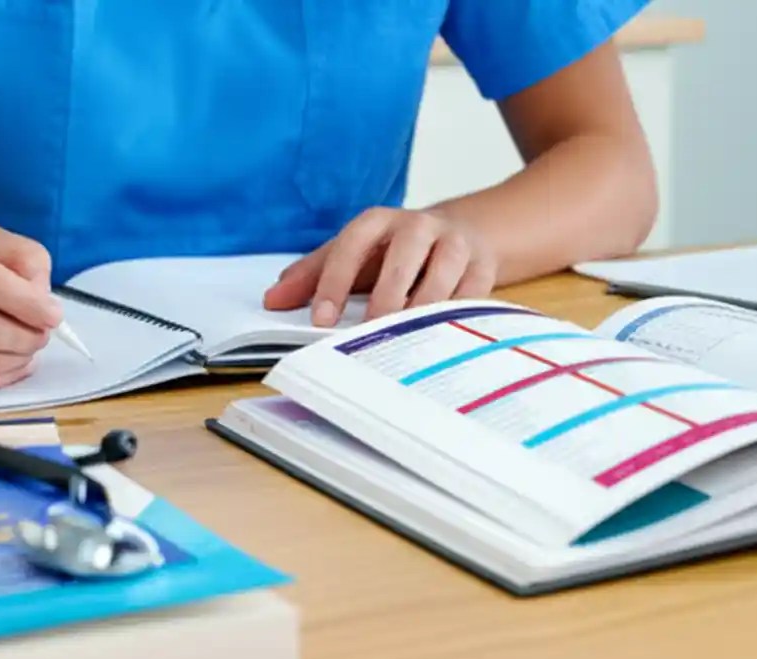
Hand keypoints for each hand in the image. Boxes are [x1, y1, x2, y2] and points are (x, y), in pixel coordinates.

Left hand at [263, 207, 497, 325]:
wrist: (464, 234)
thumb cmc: (396, 252)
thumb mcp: (354, 256)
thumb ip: (313, 275)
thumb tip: (273, 300)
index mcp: (380, 221)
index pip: (352, 244)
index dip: (334, 281)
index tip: (321, 319)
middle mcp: (419, 226)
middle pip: (403, 255)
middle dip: (386, 295)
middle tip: (369, 331)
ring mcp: (455, 244)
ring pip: (443, 274)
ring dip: (424, 307)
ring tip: (407, 338)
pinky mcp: (483, 266)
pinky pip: (473, 293)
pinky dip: (458, 316)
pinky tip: (441, 339)